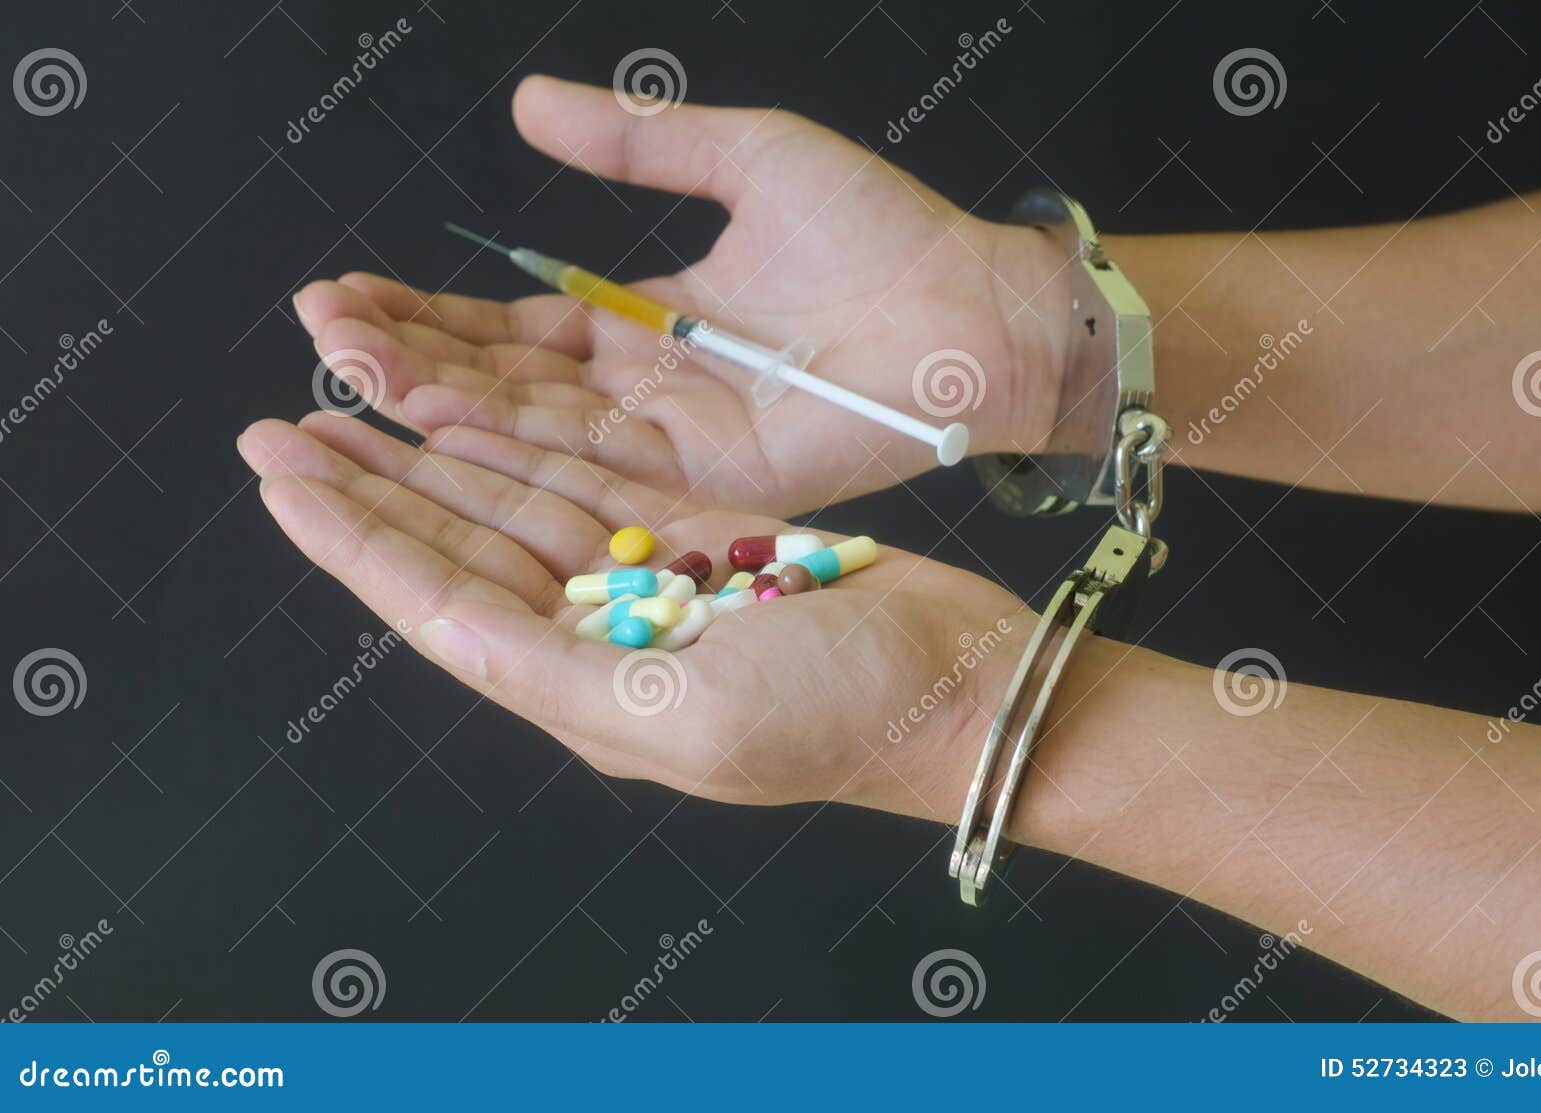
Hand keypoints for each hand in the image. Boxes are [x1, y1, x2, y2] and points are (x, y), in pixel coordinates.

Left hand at [236, 412, 1030, 814]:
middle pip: (461, 549)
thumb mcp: (687, 716)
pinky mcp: (703, 539)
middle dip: (371, 490)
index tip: (282, 480)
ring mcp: (653, 586)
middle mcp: (603, 641)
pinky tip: (474, 415)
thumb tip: (442, 627)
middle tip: (285, 427)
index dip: (354, 541)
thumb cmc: (846, 715)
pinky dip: (530, 447)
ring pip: (517, 509)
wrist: (966, 688)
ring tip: (356, 408)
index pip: (437, 605)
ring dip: (436, 459)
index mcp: (583, 694)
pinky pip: (592, 485)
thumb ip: (553, 672)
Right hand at [290, 75, 1073, 517]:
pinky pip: (594, 466)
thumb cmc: (881, 233)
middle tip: (317, 333)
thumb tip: (529, 106)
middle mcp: (642, 394)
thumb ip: (637, 143)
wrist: (976, 307)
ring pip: (531, 431)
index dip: (425, 314)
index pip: (508, 331)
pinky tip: (438, 420)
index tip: (343, 292)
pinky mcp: (709, 483)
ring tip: (349, 371)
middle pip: (500, 387)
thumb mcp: (745, 158)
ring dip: (437, 402)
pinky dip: (516, 444)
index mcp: (642, 325)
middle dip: (405, 359)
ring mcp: (670, 446)